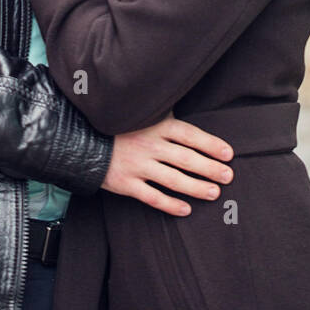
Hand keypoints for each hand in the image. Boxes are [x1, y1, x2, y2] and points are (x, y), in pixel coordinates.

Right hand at [102, 111, 234, 215]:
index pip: (190, 135)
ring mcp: (138, 166)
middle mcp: (149, 145)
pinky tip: (186, 209)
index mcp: (156, 126)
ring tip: (214, 192)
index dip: (211, 145)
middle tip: (228, 176)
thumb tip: (187, 100)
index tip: (228, 154)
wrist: (82, 140)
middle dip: (211, 168)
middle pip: (187, 159)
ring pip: (174, 180)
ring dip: (197, 187)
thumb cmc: (119, 125)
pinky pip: (153, 197)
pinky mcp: (126, 184)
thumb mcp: (142, 113)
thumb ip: (164, 113)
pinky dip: (171, 205)